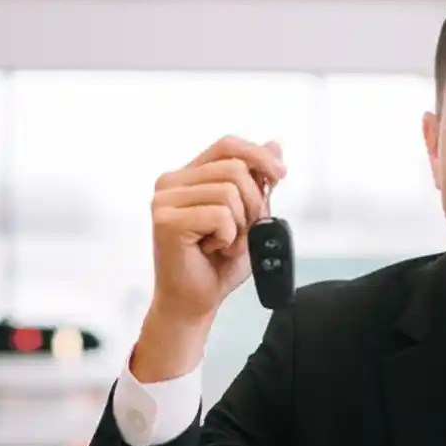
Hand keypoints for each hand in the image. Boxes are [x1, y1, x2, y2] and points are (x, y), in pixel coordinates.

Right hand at [132, 135, 286, 381]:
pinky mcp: (166, 220)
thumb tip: (275, 144)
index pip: (228, 145)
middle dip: (254, 203)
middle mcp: (171, 182)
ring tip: (223, 243)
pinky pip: (220, 216)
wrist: (195, 301)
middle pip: (235, 169)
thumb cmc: (218, 262)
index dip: (259, 155)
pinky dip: (228, 238)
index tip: (281, 175)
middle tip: (243, 231)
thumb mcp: (250, 217)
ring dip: (240, 226)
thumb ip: (259, 183)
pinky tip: (212, 250)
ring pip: (230, 193)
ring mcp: (165, 200)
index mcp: (189, 175)